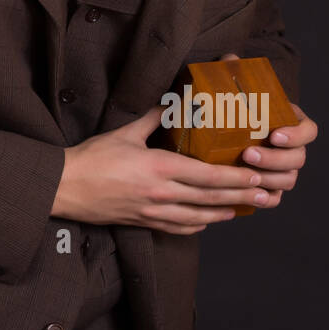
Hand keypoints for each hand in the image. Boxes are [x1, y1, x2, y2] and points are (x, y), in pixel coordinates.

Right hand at [50, 104, 271, 235]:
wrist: (64, 188)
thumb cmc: (92, 158)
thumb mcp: (125, 132)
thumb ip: (154, 117)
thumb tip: (172, 101)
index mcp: (159, 168)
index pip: (206, 176)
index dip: (234, 178)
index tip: (255, 176)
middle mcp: (161, 194)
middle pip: (210, 199)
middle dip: (240, 198)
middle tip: (264, 196)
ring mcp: (153, 211)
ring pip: (198, 217)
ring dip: (224, 214)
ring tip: (244, 209)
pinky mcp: (143, 222)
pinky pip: (177, 228)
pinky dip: (197, 225)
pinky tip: (209, 221)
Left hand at [219, 53, 317, 210]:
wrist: (216, 134)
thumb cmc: (229, 110)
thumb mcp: (231, 91)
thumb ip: (233, 73)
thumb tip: (230, 58)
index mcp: (291, 124)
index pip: (309, 131)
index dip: (296, 135)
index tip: (274, 134)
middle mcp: (291, 149)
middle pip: (298, 159)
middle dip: (276, 159)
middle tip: (248, 154)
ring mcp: (282, 171)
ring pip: (288, 180)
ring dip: (269, 178)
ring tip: (244, 171)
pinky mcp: (268, 188)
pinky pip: (274, 198)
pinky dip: (265, 198)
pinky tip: (250, 195)